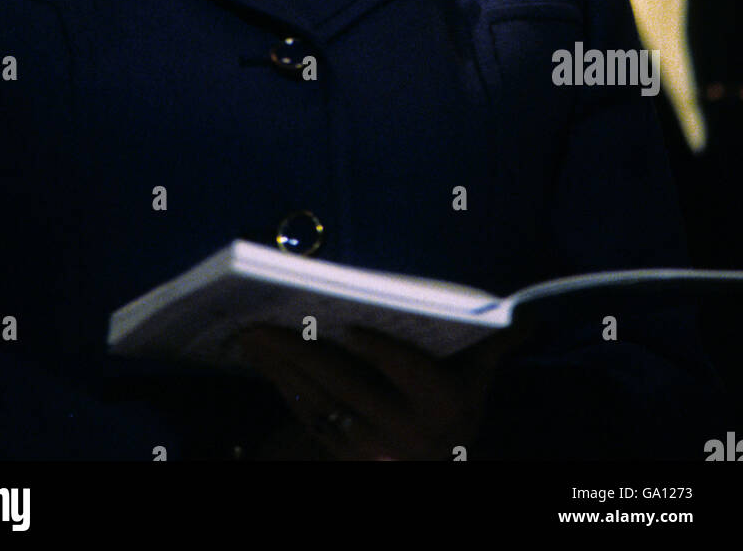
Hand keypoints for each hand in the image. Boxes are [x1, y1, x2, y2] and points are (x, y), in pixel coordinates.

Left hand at [233, 323, 523, 460]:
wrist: (434, 471)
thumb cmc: (455, 413)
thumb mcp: (477, 380)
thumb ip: (494, 343)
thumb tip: (530, 310)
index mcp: (442, 405)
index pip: (407, 372)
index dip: (380, 351)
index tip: (351, 327)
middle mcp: (405, 433)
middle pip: (347, 386)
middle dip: (301, 353)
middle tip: (264, 322)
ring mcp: (370, 451)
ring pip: (317, 404)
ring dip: (280, 370)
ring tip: (249, 336)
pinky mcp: (341, 458)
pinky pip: (307, 420)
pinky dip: (282, 389)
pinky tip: (262, 363)